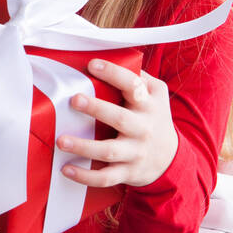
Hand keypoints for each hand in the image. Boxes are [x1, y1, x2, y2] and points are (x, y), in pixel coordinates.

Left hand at [57, 58, 177, 188]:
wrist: (171, 158)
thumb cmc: (153, 118)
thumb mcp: (156, 94)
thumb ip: (137, 76)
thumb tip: (108, 54)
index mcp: (149, 104)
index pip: (133, 85)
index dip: (113, 74)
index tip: (92, 64)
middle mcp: (144, 128)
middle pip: (120, 118)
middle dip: (97, 109)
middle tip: (74, 100)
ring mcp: (136, 152)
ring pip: (109, 151)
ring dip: (84, 146)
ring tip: (61, 140)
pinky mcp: (128, 172)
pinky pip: (106, 177)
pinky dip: (85, 176)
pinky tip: (66, 169)